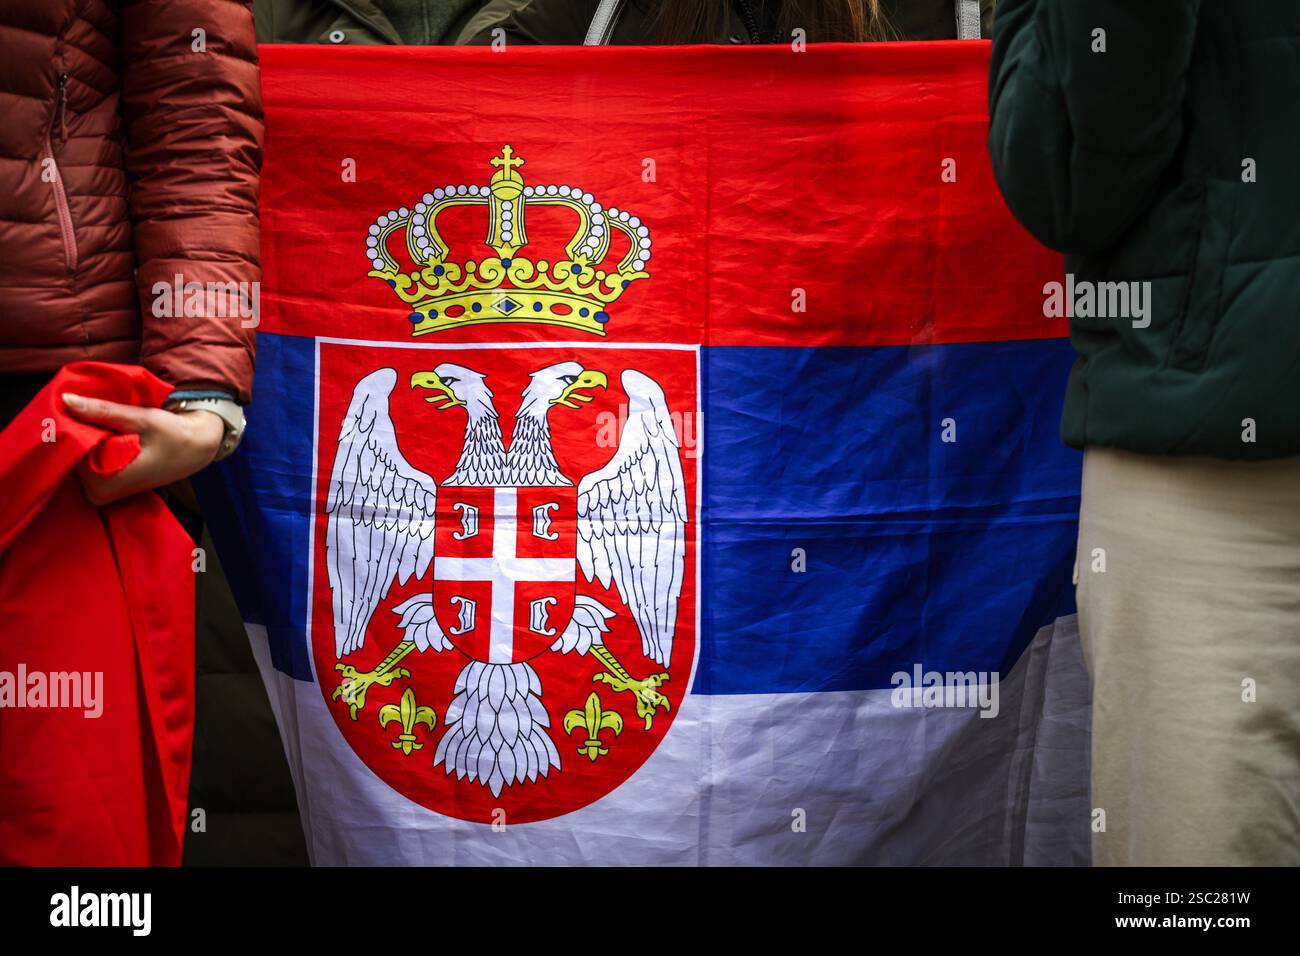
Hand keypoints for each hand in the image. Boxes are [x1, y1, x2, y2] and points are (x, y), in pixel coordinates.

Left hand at [62, 392, 225, 505]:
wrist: (197, 449)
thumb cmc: (175, 436)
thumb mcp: (141, 419)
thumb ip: (103, 411)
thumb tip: (67, 399)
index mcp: (105, 484)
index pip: (69, 453)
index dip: (70, 429)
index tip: (77, 410)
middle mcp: (99, 494)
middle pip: (71, 458)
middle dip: (76, 433)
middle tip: (88, 411)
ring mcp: (101, 493)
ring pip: (77, 460)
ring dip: (83, 438)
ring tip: (99, 420)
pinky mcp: (105, 488)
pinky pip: (85, 464)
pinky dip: (90, 447)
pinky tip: (103, 432)